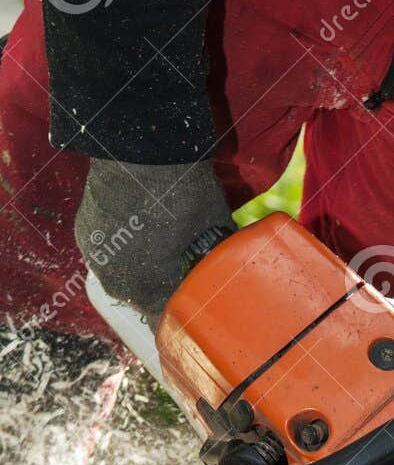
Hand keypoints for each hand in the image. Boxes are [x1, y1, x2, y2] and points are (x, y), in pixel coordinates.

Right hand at [75, 159, 233, 320]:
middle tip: (184, 276)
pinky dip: (125, 250)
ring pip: (125, 277)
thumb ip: (221, 257)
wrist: (140, 144)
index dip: (185, 316)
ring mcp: (96, 256)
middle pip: (144, 300)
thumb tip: (236, 266)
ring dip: (142, 271)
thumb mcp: (215, 228)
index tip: (198, 310)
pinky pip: (110, 254)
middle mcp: (115, 279)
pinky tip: (141, 235)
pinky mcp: (86, 233)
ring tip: (163, 253)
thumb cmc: (182, 189)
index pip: (167, 320)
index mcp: (147, 289)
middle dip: (164, 292)